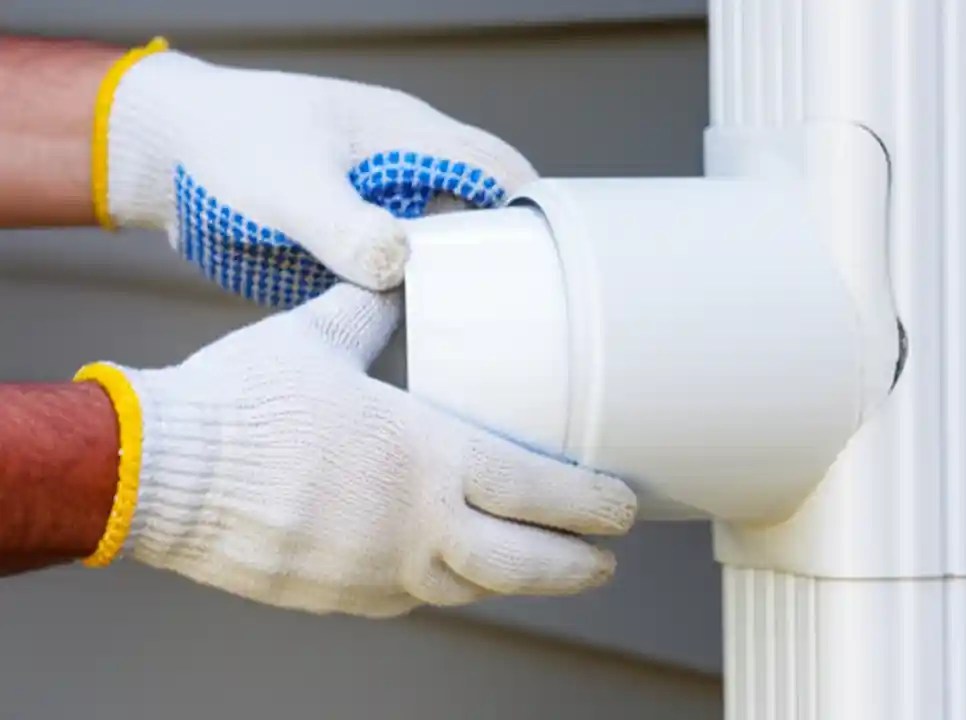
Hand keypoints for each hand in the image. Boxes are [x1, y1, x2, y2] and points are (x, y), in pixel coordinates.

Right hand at [91, 284, 635, 616]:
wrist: (160, 470)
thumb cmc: (243, 402)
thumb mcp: (321, 335)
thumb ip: (372, 307)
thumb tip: (392, 268)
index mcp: (429, 456)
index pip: (540, 491)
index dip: (593, 505)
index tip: (623, 508)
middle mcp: (419, 524)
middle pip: (526, 563)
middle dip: (579, 564)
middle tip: (607, 560)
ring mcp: (382, 568)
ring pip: (474, 587)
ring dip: (516, 579)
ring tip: (540, 566)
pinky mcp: (345, 595)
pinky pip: (415, 596)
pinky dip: (447, 583)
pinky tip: (451, 569)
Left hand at [102, 42, 536, 306]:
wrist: (164, 156)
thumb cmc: (226, 144)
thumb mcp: (286, 186)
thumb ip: (344, 224)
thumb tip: (402, 265)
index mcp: (406, 138)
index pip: (498, 170)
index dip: (531, 215)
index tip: (552, 270)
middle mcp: (406, 175)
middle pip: (484, 217)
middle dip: (508, 261)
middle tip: (524, 322)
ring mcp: (381, 211)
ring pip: (448, 251)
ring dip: (464, 289)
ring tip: (486, 345)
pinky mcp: (355, 244)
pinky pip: (406, 275)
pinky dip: (422, 302)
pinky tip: (427, 343)